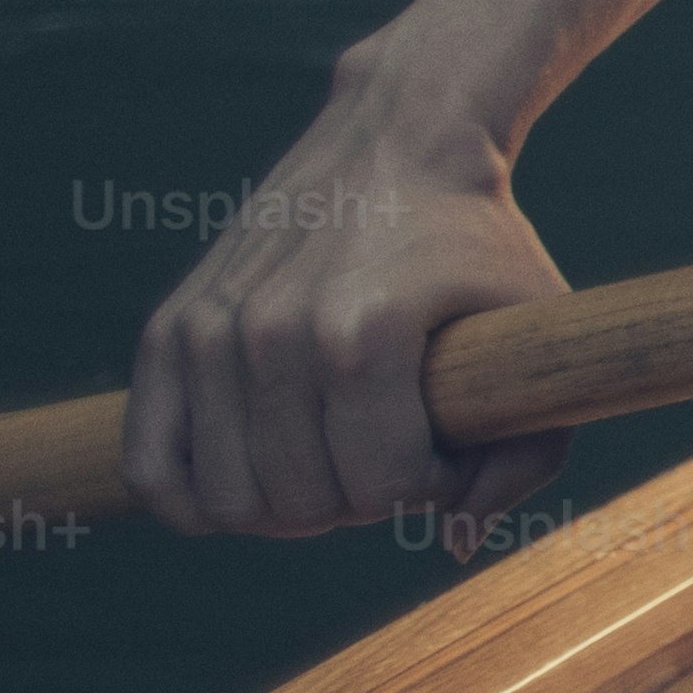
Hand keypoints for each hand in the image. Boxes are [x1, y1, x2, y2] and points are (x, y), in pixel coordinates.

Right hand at [121, 75, 577, 540]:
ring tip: (337, 447)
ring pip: (230, 503)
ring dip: (290, 502)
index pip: (382, 490)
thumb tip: (453, 547)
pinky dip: (197, 500)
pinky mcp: (167, 332)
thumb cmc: (481, 248)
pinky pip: (153, 469)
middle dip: (363, 497)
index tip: (451, 440)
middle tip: (394, 442)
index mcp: (362, 334)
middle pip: (304, 506)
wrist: (400, 144)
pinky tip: (255, 475)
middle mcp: (271, 332)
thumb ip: (528, 452)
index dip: (430, 486)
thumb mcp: (539, 332)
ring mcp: (209, 331)